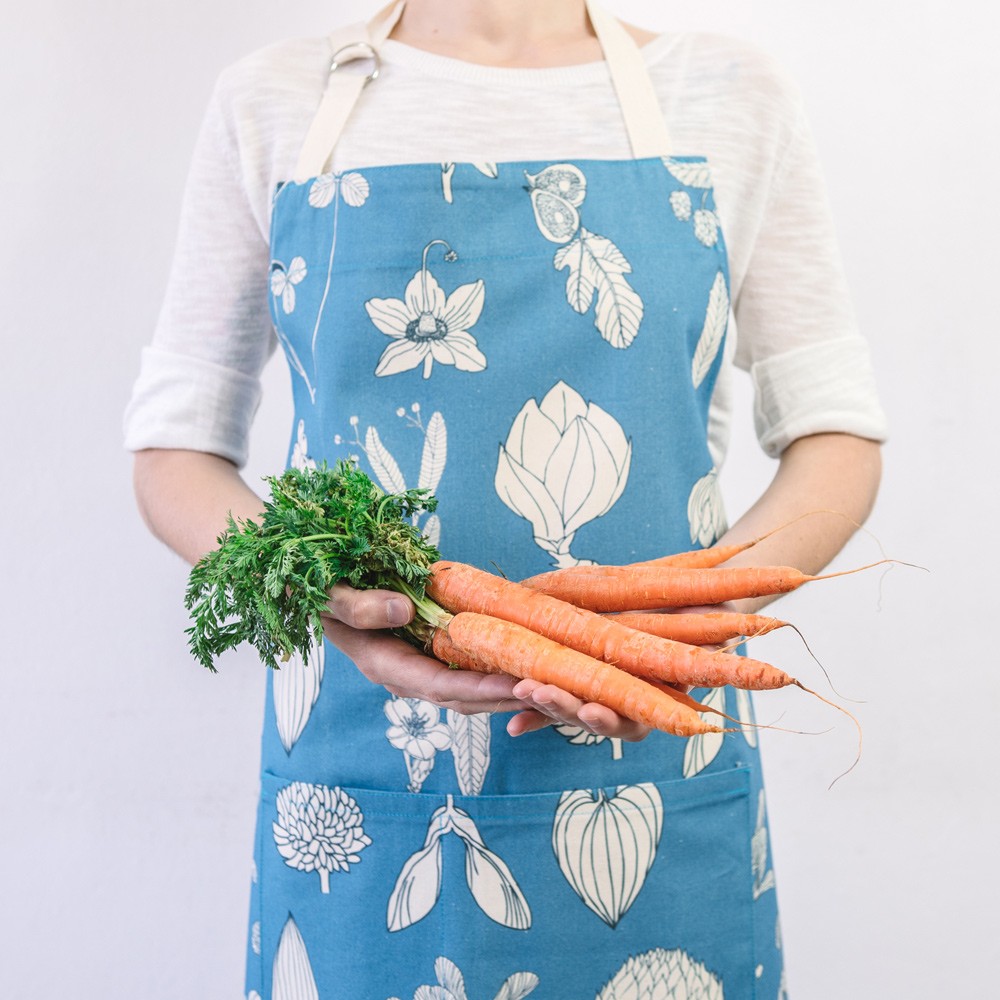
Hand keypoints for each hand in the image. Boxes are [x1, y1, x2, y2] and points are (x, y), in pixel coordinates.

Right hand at [322, 583, 650, 739]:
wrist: (312, 583)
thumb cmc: (319, 586)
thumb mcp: (332, 594)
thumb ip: (363, 606)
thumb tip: (405, 609)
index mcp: (384, 664)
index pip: (440, 686)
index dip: (482, 688)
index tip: (521, 685)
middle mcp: (406, 673)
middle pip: (466, 698)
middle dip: (510, 698)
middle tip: (558, 693)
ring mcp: (418, 665)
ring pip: (472, 688)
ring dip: (512, 690)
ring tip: (557, 685)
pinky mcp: (428, 652)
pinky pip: (469, 669)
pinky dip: (499, 671)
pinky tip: (533, 664)